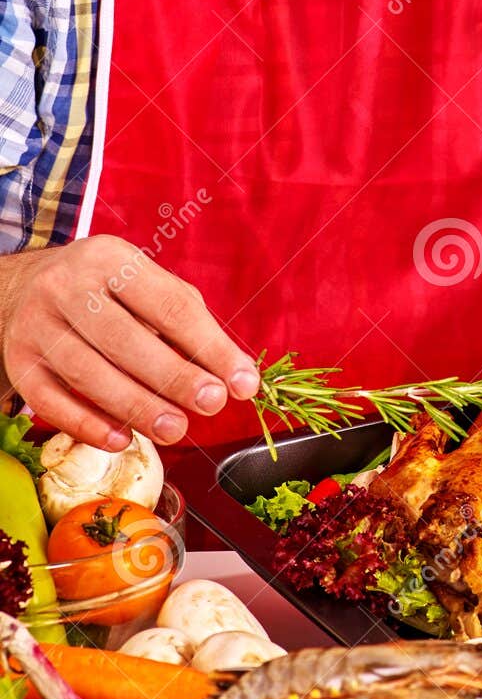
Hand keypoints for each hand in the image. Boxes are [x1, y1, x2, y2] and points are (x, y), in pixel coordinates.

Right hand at [0, 236, 259, 450]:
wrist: (24, 288)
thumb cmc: (106, 292)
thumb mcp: (147, 286)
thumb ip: (191, 325)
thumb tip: (237, 375)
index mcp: (111, 259)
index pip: (170, 306)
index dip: (211, 347)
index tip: (243, 383)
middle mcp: (67, 287)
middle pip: (126, 339)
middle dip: (174, 377)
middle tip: (211, 404)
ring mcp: (38, 325)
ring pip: (88, 373)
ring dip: (136, 406)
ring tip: (175, 429)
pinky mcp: (19, 362)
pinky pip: (50, 401)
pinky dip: (87, 424)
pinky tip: (122, 438)